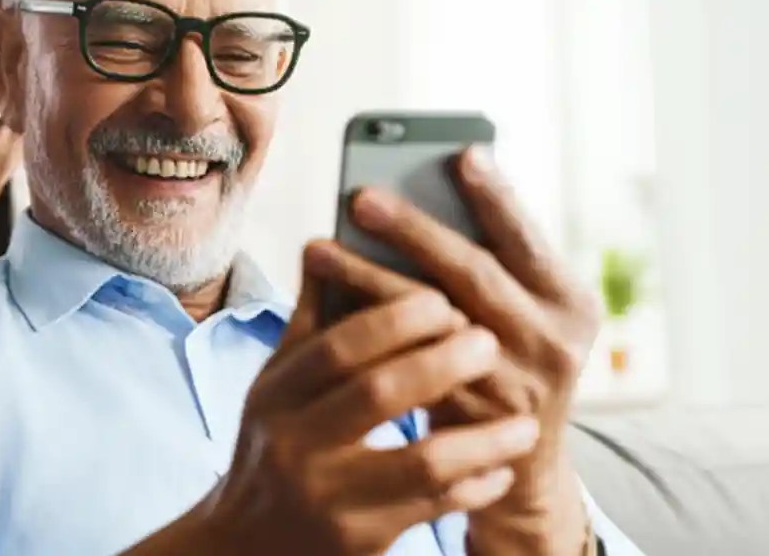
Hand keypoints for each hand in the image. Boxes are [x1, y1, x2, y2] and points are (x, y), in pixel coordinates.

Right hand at [173, 242, 541, 555]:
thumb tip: (323, 242)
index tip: (444, 300)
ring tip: (524, 421)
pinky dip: (473, 486)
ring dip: (482, 438)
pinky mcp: (355, 540)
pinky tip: (500, 469)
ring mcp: (325, 496)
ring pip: (420, 460)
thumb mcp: (276, 386)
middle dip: (444, 363)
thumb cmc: (273, 446)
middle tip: (490, 342)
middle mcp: (293, 443)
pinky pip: (431, 509)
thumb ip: (308, 321)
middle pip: (379, 393)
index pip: (339, 346)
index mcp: (276, 394)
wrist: (244, 544)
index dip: (395, 319)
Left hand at [343, 147, 600, 553]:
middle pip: (474, 273)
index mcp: (568, 300)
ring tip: (318, 247)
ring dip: (369, 281)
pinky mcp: (470, 423)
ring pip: (430, 322)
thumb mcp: (521, 311)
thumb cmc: (510, 359)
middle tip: (361, 195)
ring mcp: (513, 385)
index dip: (497, 198)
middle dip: (414, 232)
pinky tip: (323, 308)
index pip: (529, 238)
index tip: (462, 154)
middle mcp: (552, 340)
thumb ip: (488, 264)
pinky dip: (364, 336)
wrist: (523, 466)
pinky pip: (407, 368)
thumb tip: (416, 195)